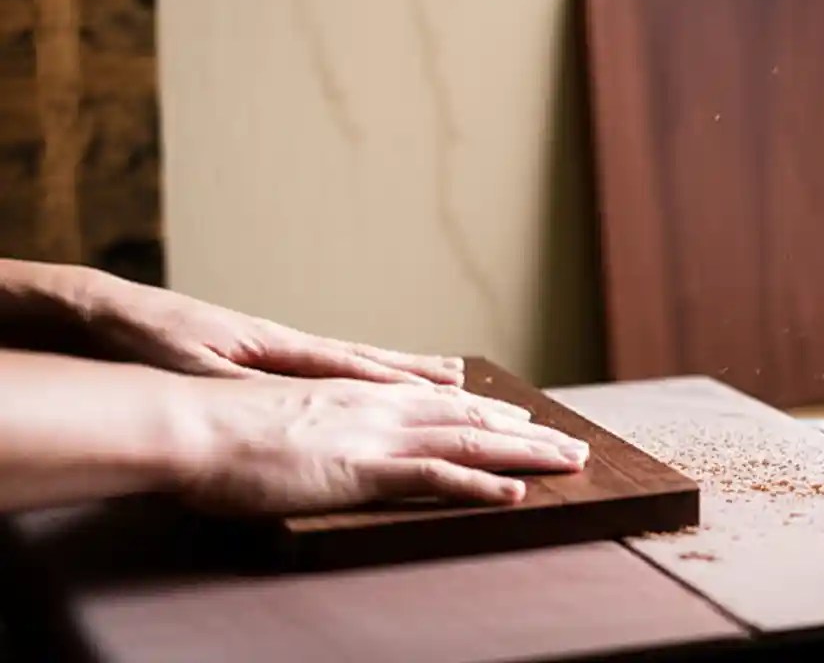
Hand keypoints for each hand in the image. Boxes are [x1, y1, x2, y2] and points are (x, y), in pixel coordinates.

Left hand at [80, 270, 462, 384]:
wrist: (105, 311)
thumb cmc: (146, 339)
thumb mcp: (193, 368)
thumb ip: (248, 387)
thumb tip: (301, 405)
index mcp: (277, 346)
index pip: (354, 366)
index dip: (403, 380)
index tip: (449, 388)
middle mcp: (286, 344)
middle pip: (367, 358)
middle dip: (418, 371)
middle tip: (466, 378)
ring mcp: (275, 347)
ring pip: (352, 360)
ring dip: (398, 369)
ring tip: (441, 373)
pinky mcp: (258, 352)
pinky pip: (326, 365)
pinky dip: (361, 372)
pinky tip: (373, 377)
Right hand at [176, 376, 589, 513]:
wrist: (185, 421)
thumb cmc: (215, 427)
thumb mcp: (279, 420)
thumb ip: (314, 428)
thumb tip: (327, 443)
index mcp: (358, 395)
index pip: (438, 403)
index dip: (487, 413)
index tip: (522, 420)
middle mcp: (378, 408)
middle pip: (470, 418)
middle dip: (526, 432)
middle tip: (571, 442)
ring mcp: (373, 436)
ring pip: (468, 441)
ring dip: (525, 453)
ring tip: (569, 462)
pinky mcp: (360, 469)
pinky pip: (434, 477)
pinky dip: (479, 485)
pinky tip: (515, 494)